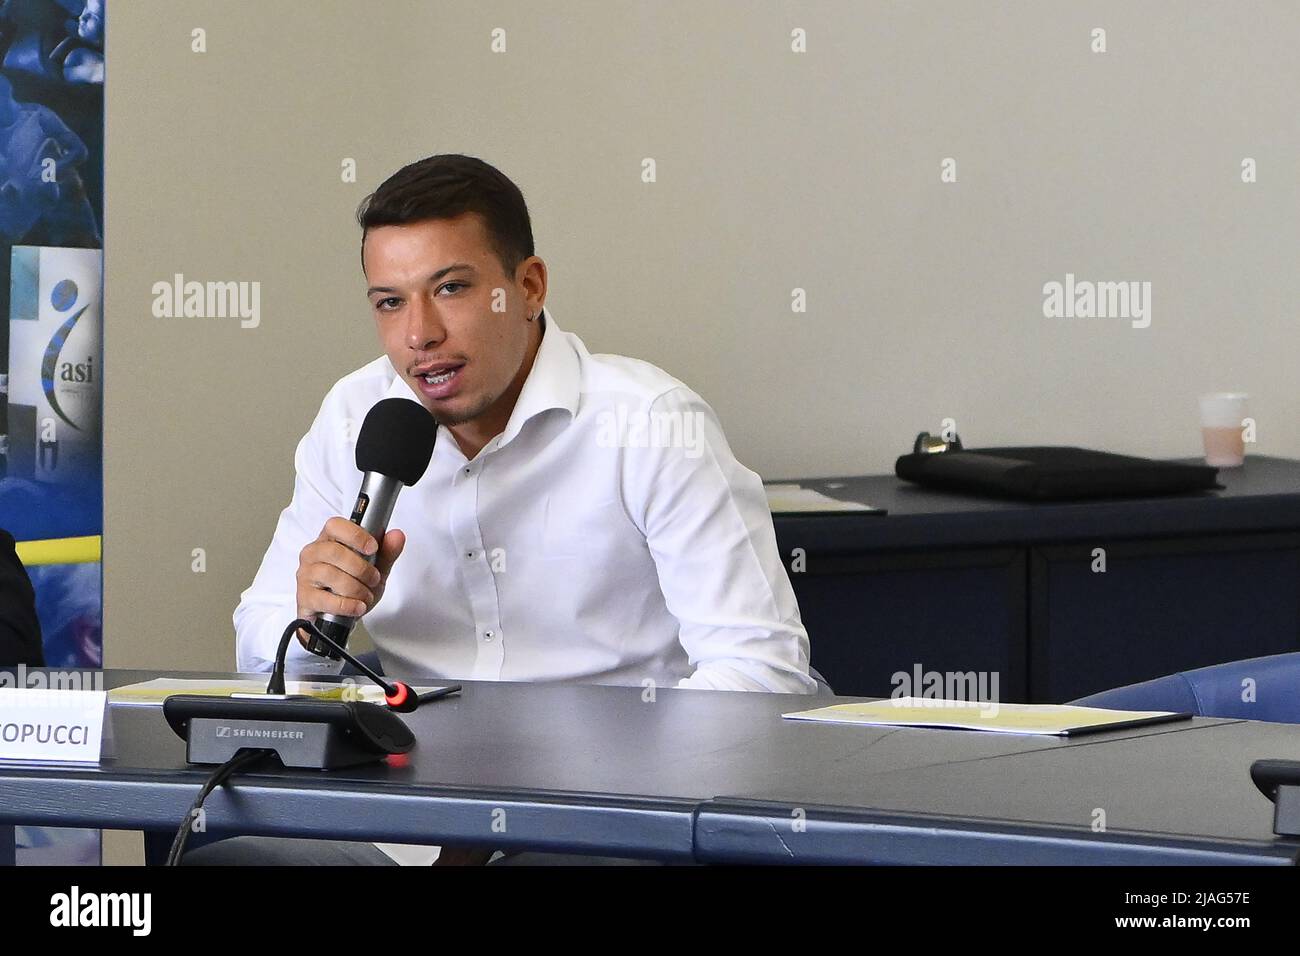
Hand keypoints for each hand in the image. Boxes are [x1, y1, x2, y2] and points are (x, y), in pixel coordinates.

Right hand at [294, 517, 404, 646]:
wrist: (338, 619)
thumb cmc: (353, 586)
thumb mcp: (375, 569)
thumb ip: (387, 552)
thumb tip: (397, 535)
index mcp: (329, 540)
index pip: (335, 525)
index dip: (355, 535)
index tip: (373, 548)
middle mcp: (313, 554)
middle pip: (335, 551)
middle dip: (361, 568)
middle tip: (374, 579)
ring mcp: (306, 575)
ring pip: (330, 575)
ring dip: (356, 588)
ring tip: (366, 596)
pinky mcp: (304, 597)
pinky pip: (325, 599)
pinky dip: (347, 604)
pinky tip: (357, 607)